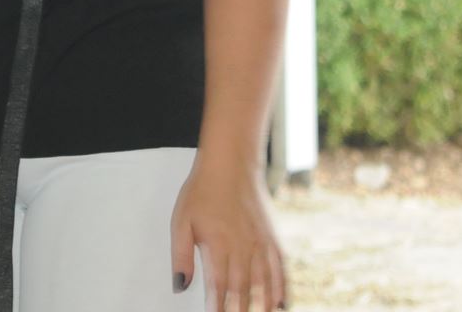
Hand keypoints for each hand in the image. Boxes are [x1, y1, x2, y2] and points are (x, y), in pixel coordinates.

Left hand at [170, 160, 286, 310]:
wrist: (231, 164)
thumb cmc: (202, 191)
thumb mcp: (181, 220)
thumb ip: (180, 255)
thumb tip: (179, 286)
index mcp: (218, 244)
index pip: (218, 285)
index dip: (218, 307)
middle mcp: (242, 246)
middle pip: (243, 289)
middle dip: (240, 311)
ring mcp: (261, 243)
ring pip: (264, 283)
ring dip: (262, 306)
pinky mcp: (272, 238)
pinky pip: (280, 269)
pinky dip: (281, 289)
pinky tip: (281, 305)